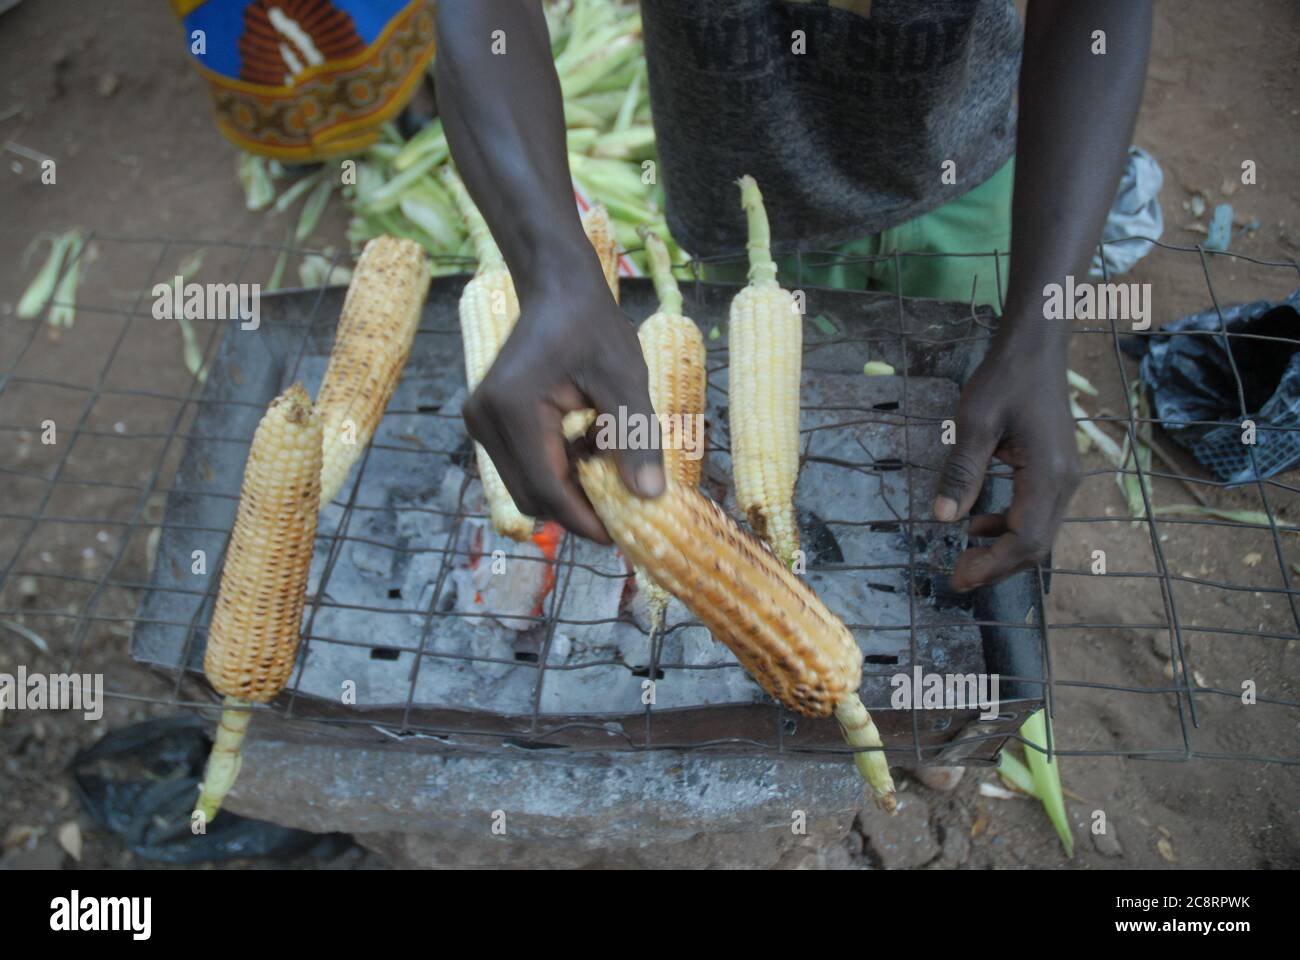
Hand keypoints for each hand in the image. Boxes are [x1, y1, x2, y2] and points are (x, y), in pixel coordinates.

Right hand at [462, 281, 664, 542]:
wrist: (557, 291)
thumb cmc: (593, 327)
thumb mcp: (625, 379)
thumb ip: (635, 438)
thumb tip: (649, 497)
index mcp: (512, 408)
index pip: (547, 488)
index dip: (584, 519)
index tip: (622, 535)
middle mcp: (484, 420)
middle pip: (532, 496)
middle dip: (577, 509)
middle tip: (624, 506)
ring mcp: (480, 423)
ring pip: (527, 487)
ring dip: (568, 489)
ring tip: (606, 462)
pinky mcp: (487, 425)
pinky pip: (523, 468)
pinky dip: (558, 471)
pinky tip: (587, 447)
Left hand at [933, 344, 1079, 590]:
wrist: (1035, 348)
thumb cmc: (1005, 379)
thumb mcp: (974, 422)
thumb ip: (961, 471)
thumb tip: (944, 517)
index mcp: (1048, 475)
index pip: (1026, 539)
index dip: (993, 565)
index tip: (958, 578)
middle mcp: (1065, 483)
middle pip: (1037, 545)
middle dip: (997, 567)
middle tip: (957, 578)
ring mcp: (1065, 479)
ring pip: (1039, 533)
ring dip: (1002, 550)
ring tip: (964, 557)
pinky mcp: (1056, 472)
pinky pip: (1036, 513)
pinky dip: (1009, 528)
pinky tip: (977, 524)